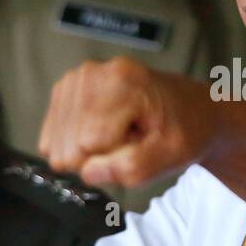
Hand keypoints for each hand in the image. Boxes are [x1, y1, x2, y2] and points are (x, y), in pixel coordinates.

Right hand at [40, 58, 219, 187]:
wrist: (192, 109)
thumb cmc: (185, 131)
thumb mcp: (172, 156)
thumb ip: (132, 167)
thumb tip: (88, 172)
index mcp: (123, 82)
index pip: (89, 144)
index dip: (112, 158)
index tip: (138, 145)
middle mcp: (93, 72)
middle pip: (69, 144)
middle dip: (98, 154)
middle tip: (130, 140)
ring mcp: (77, 77)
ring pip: (56, 142)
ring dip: (88, 148)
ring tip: (120, 134)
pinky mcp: (66, 87)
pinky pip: (52, 135)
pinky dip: (76, 141)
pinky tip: (103, 130)